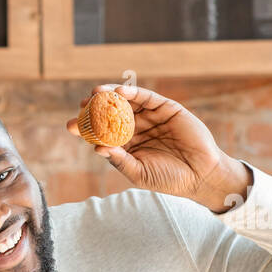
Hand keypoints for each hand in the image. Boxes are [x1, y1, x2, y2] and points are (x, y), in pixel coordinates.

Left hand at [67, 84, 251, 212]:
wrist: (201, 175)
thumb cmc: (168, 179)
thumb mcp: (139, 173)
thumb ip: (120, 160)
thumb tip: (97, 147)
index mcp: (126, 145)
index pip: (101, 133)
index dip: (85, 128)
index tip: (70, 125)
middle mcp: (136, 129)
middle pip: (110, 115)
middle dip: (94, 109)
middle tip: (80, 106)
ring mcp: (151, 117)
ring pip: (127, 103)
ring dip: (110, 96)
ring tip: (95, 93)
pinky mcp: (166, 108)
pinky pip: (148, 98)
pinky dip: (134, 93)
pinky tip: (120, 92)